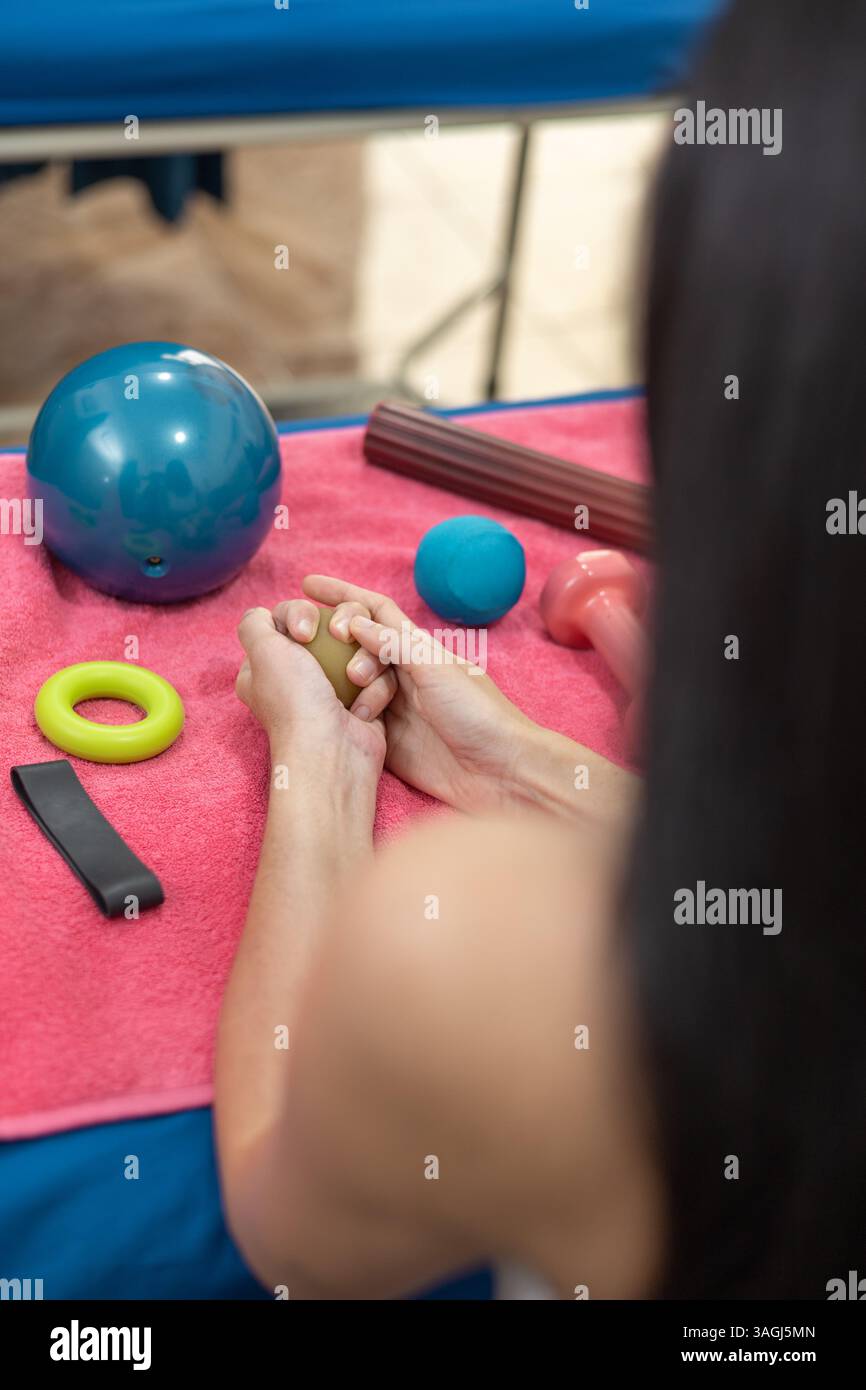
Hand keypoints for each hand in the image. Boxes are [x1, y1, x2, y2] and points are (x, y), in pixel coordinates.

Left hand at [235, 606, 389, 783]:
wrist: (331, 750)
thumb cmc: (295, 701)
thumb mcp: (262, 650)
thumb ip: (254, 623)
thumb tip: (262, 615)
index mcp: (268, 669)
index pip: (286, 620)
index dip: (299, 614)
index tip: (304, 631)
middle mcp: (298, 680)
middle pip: (327, 630)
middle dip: (338, 630)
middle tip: (338, 638)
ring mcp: (334, 693)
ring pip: (359, 650)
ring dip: (363, 659)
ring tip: (356, 679)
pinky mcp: (364, 704)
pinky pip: (380, 676)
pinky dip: (376, 686)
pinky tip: (364, 703)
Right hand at [298, 575, 541, 814]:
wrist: (499, 770)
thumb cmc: (478, 713)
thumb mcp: (436, 670)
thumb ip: (394, 644)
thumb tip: (355, 622)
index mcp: (418, 648)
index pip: (374, 610)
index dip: (342, 594)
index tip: (307, 585)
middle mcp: (402, 672)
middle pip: (356, 644)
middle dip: (341, 647)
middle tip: (354, 672)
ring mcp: (393, 706)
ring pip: (349, 682)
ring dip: (343, 684)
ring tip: (359, 700)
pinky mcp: (386, 738)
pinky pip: (352, 717)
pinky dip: (340, 713)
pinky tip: (331, 715)